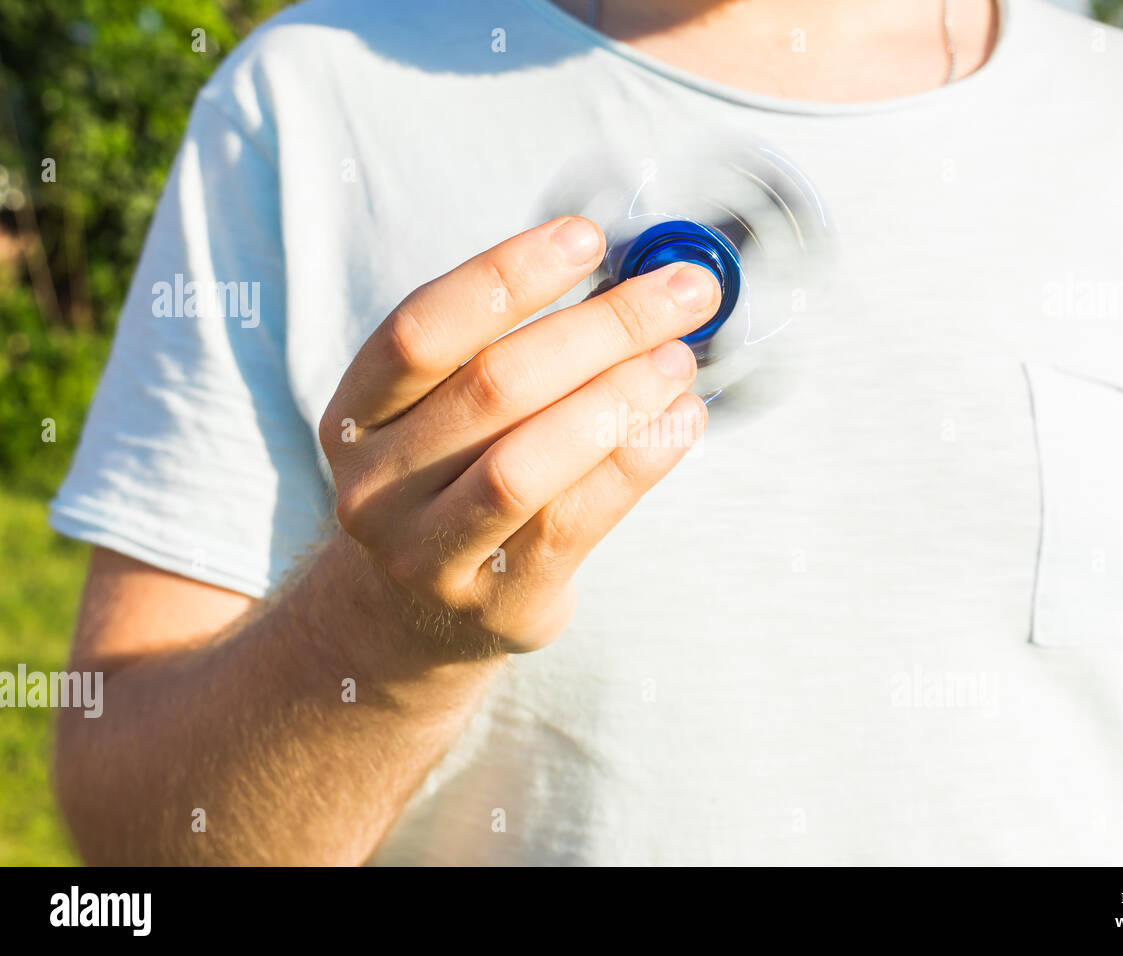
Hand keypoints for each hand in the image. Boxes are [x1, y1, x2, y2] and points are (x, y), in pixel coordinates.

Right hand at [320, 217, 718, 653]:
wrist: (417, 616)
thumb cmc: (452, 482)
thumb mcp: (445, 414)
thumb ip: (510, 351)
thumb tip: (633, 279)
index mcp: (356, 415)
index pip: (421, 330)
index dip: (504, 276)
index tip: (587, 235)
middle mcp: (376, 485)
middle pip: (492, 388)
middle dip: (601, 327)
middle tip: (681, 292)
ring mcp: (427, 553)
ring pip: (527, 464)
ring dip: (618, 398)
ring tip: (680, 358)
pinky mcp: (495, 602)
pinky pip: (575, 522)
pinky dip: (638, 463)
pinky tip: (684, 420)